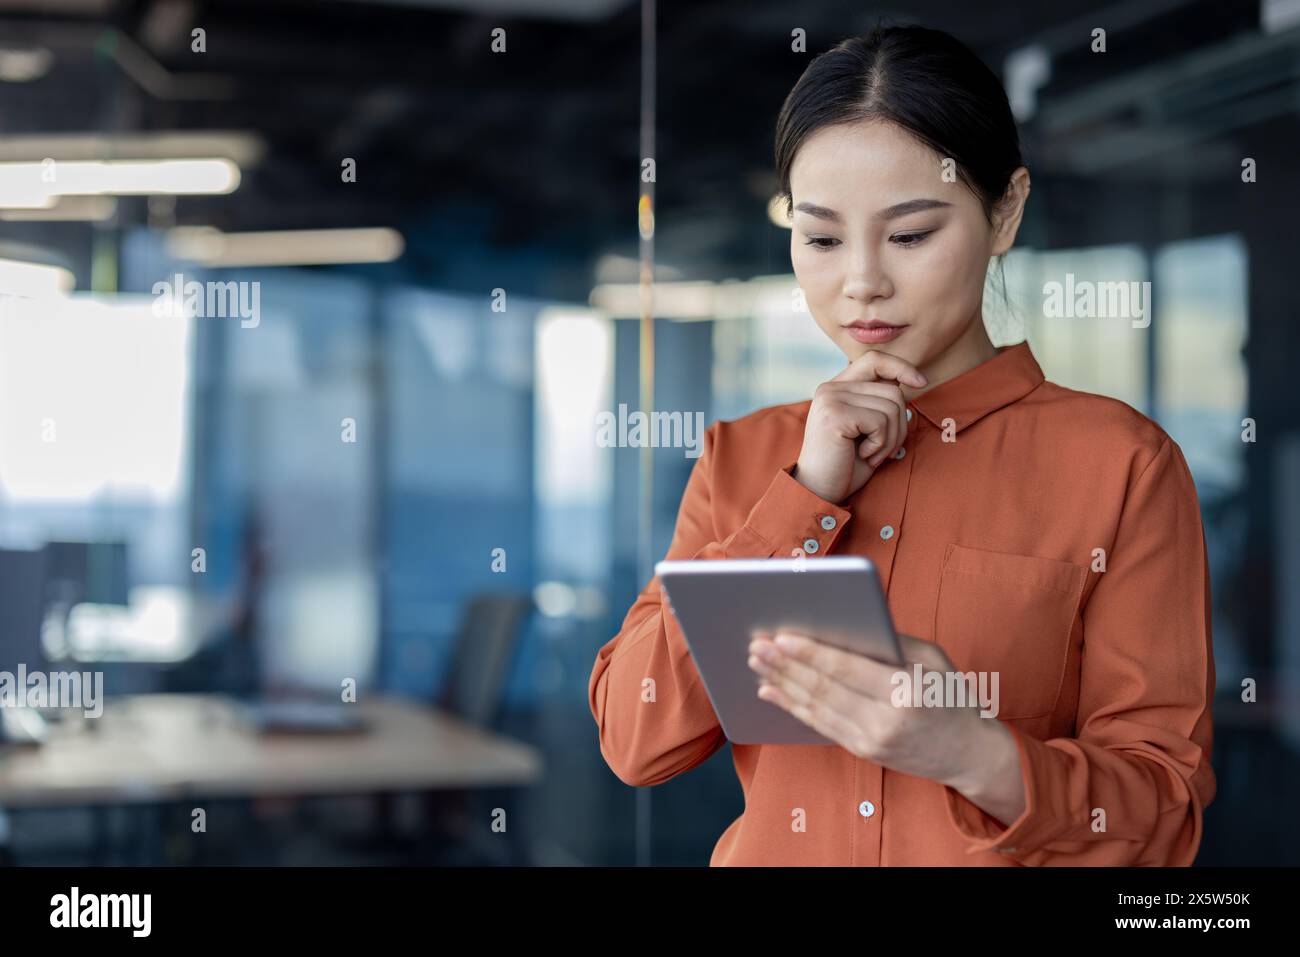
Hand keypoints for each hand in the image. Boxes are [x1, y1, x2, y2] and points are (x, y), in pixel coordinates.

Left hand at [746, 629, 997, 792]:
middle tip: (757, 645)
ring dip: (782, 683)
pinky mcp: (864, 751)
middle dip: (786, 665)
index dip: (810, 652)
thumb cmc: (949, 693)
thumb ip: (888, 641)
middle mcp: (886, 719)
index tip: (781, 636)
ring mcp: (872, 740)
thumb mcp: (930, 658)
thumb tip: (840, 621)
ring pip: (816, 707)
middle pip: (824, 688)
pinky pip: (820, 725)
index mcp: (904, 689)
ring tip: (757, 663)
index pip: (847, 668)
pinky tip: (772, 690)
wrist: (970, 753)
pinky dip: (792, 706)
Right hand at [792, 350, 926, 503]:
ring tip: (872, 454)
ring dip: (891, 438)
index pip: (875, 360)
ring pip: (891, 406)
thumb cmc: (846, 464)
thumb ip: (880, 402)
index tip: (921, 383)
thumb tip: (910, 382)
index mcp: (837, 388)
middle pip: (892, 390)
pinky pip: (880, 422)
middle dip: (899, 424)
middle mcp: (830, 388)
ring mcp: (830, 399)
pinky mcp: (834, 415)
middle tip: (883, 449)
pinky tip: (863, 455)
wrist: (819, 491)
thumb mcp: (868, 428)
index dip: (901, 367)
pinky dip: (881, 444)